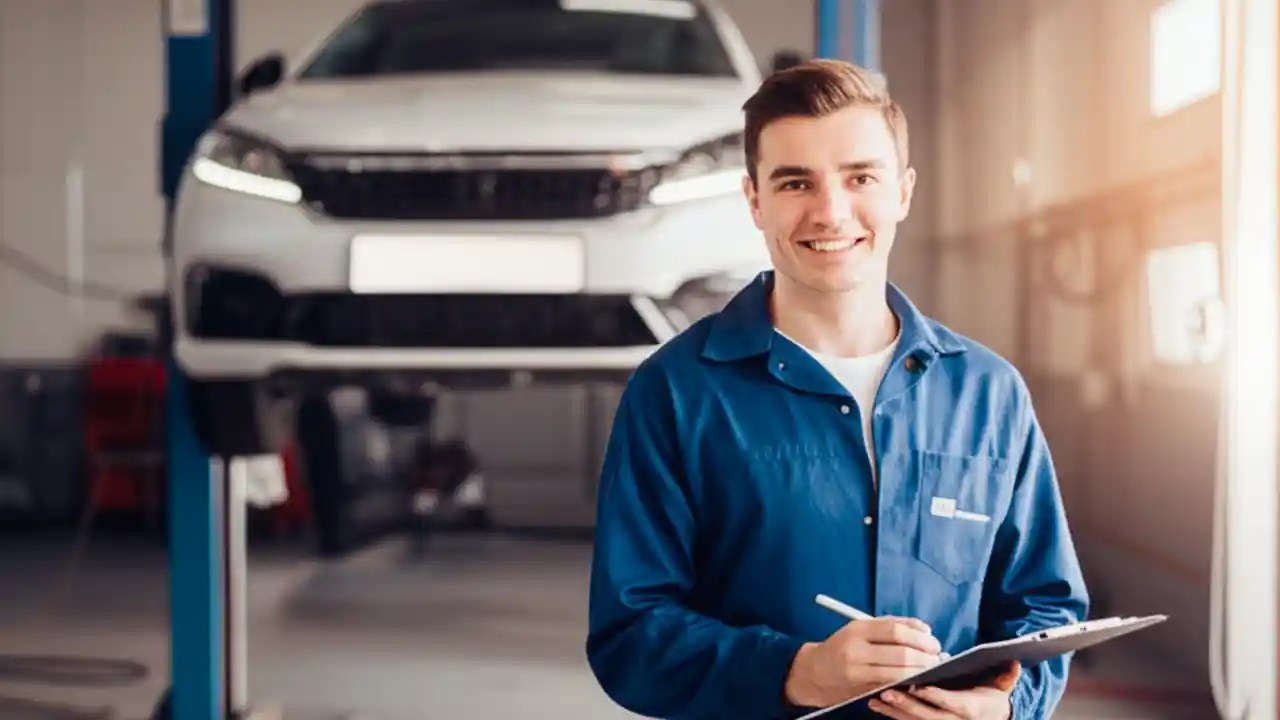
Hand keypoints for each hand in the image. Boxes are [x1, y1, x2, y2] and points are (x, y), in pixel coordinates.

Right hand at [785, 617, 942, 707]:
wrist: (813, 673)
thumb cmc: (841, 647)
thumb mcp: (859, 629)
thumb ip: (889, 626)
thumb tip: (923, 629)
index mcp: (857, 629)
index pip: (895, 630)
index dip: (919, 636)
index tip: (932, 639)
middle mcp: (856, 650)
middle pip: (901, 652)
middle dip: (926, 656)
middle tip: (938, 657)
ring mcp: (858, 672)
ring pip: (899, 673)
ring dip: (921, 671)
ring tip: (931, 668)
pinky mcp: (861, 689)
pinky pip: (891, 686)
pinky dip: (908, 683)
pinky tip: (917, 680)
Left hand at [867, 662, 1020, 719]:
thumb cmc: (990, 701)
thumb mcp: (1000, 689)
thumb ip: (1005, 677)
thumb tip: (1015, 663)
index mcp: (971, 709)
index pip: (952, 704)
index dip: (935, 696)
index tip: (918, 685)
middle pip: (927, 716)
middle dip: (907, 704)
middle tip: (887, 691)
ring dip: (894, 711)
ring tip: (874, 697)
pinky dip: (892, 714)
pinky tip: (877, 704)